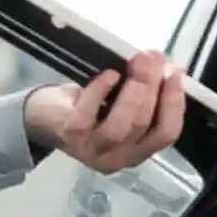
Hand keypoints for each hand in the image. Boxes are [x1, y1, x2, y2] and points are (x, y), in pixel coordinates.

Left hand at [23, 50, 184, 173]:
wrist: (42, 117)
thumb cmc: (86, 108)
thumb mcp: (118, 103)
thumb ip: (142, 93)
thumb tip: (167, 67)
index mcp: (137, 151)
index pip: (166, 134)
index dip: (174, 104)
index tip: (175, 73)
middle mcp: (119, 158)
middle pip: (144, 126)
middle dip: (152, 88)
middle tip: (153, 58)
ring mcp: (93, 151)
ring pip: (121, 127)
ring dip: (133, 92)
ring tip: (137, 65)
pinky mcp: (71, 137)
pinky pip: (88, 116)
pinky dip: (101, 92)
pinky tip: (109, 75)